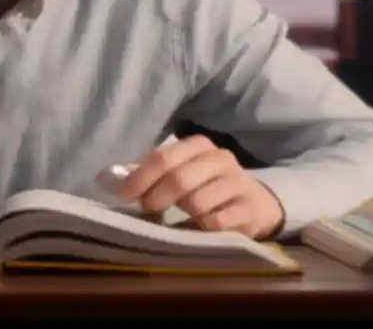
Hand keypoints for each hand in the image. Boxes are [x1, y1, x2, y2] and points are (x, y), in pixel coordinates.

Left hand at [117, 135, 283, 239]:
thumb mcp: (183, 174)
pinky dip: (203, 228)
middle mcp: (220, 159)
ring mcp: (237, 183)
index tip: (125, 195)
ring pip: (198, 202)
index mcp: (198, 145)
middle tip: (148, 210)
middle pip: (179, 178)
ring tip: (182, 218)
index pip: (163, 157)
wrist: (256, 204)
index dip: (141, 177)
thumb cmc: (208, 188)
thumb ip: (155, 175)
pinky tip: (202, 228)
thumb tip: (116, 184)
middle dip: (157, 197)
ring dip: (183, 215)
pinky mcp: (249, 209)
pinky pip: (217, 221)